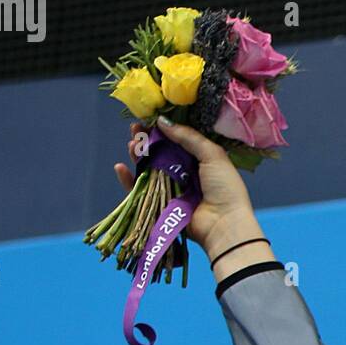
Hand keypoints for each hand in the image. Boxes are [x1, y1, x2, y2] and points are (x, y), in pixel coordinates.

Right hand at [114, 117, 258, 254]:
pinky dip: (129, 180)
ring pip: (148, 170)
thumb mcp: (212, 155)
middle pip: (160, 153)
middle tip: (135, 129)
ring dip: (138, 156)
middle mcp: (185, 173)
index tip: (148, 119)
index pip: (176, 141)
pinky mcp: (161, 206)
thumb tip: (162, 121)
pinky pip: (140, 192)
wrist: (224, 225)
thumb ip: (188, 137)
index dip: (162, 130)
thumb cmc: (224, 189)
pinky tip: (120, 168)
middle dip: (146, 140)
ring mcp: (172, 190)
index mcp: (199, 160)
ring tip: (132, 146)